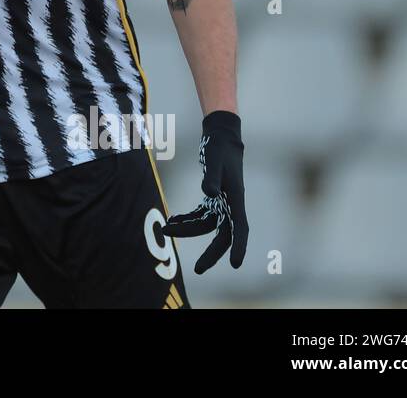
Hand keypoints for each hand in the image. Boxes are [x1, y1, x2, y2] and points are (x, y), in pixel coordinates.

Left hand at [163, 110, 247, 273]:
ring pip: (207, 226)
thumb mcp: (213, 160)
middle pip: (222, 235)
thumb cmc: (219, 148)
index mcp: (235, 199)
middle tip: (198, 269)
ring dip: (188, 230)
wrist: (221, 137)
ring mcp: (222, 203)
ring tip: (166, 230)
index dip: (239, 247)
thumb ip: (210, 177)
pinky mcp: (213, 199)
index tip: (236, 265)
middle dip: (211, 253)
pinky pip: (201, 216)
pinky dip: (187, 220)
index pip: (240, 229)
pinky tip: (172, 221)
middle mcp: (231, 204)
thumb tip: (207, 195)